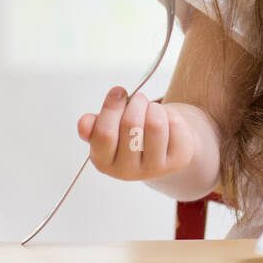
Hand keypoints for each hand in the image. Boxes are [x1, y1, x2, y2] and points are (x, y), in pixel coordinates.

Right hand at [77, 87, 195, 181]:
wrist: (162, 148)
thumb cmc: (131, 134)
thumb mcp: (109, 128)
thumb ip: (94, 125)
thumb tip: (85, 122)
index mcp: (103, 162)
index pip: (104, 133)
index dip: (111, 108)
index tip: (119, 91)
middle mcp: (127, 171)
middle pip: (131, 125)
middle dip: (136, 103)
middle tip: (139, 98)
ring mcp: (154, 169)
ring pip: (156, 124)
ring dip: (155, 108)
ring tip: (153, 109)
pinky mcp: (178, 160)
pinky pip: (176, 126)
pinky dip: (173, 115)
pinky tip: (168, 121)